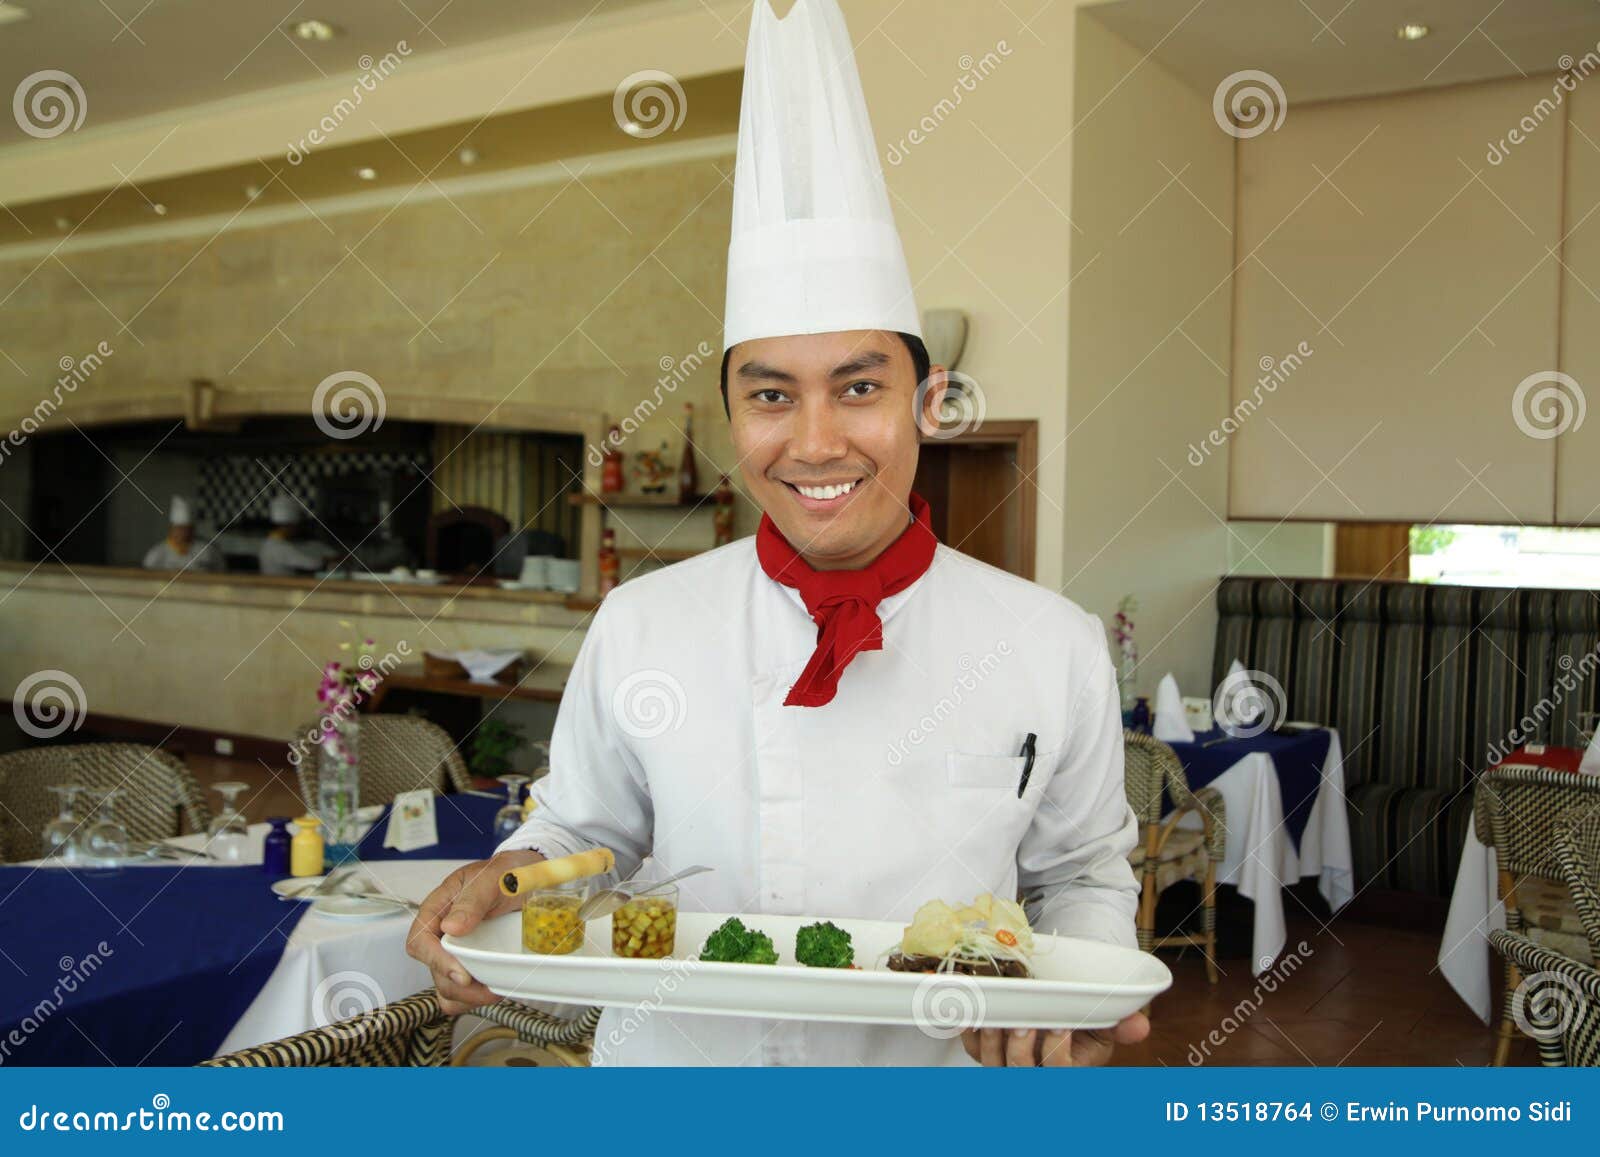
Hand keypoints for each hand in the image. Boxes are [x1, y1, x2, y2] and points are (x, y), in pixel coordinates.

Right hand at [406, 849, 542, 1014]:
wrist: (530, 879)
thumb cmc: (507, 874)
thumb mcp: (492, 878)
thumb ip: (472, 900)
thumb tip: (450, 927)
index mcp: (437, 910)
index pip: (419, 943)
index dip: (437, 962)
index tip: (462, 973)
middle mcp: (442, 935)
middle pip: (434, 972)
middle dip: (460, 987)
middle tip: (489, 988)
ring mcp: (456, 953)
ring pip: (447, 989)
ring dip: (468, 998)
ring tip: (495, 990)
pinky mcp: (472, 965)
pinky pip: (462, 994)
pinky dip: (475, 1000)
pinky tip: (494, 990)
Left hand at [961, 1011, 1147, 1066]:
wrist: (1054, 1013)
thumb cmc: (1079, 1025)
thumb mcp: (1104, 1026)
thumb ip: (1122, 1026)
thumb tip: (1140, 1024)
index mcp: (1064, 1072)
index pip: (1058, 1072)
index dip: (1056, 1052)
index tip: (1061, 1025)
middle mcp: (1031, 1073)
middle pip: (1019, 1072)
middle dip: (1020, 1049)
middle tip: (1024, 1024)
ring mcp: (1003, 1063)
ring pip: (992, 1062)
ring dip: (991, 1039)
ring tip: (997, 1016)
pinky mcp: (981, 1049)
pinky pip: (970, 1046)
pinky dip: (970, 1030)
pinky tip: (975, 1012)